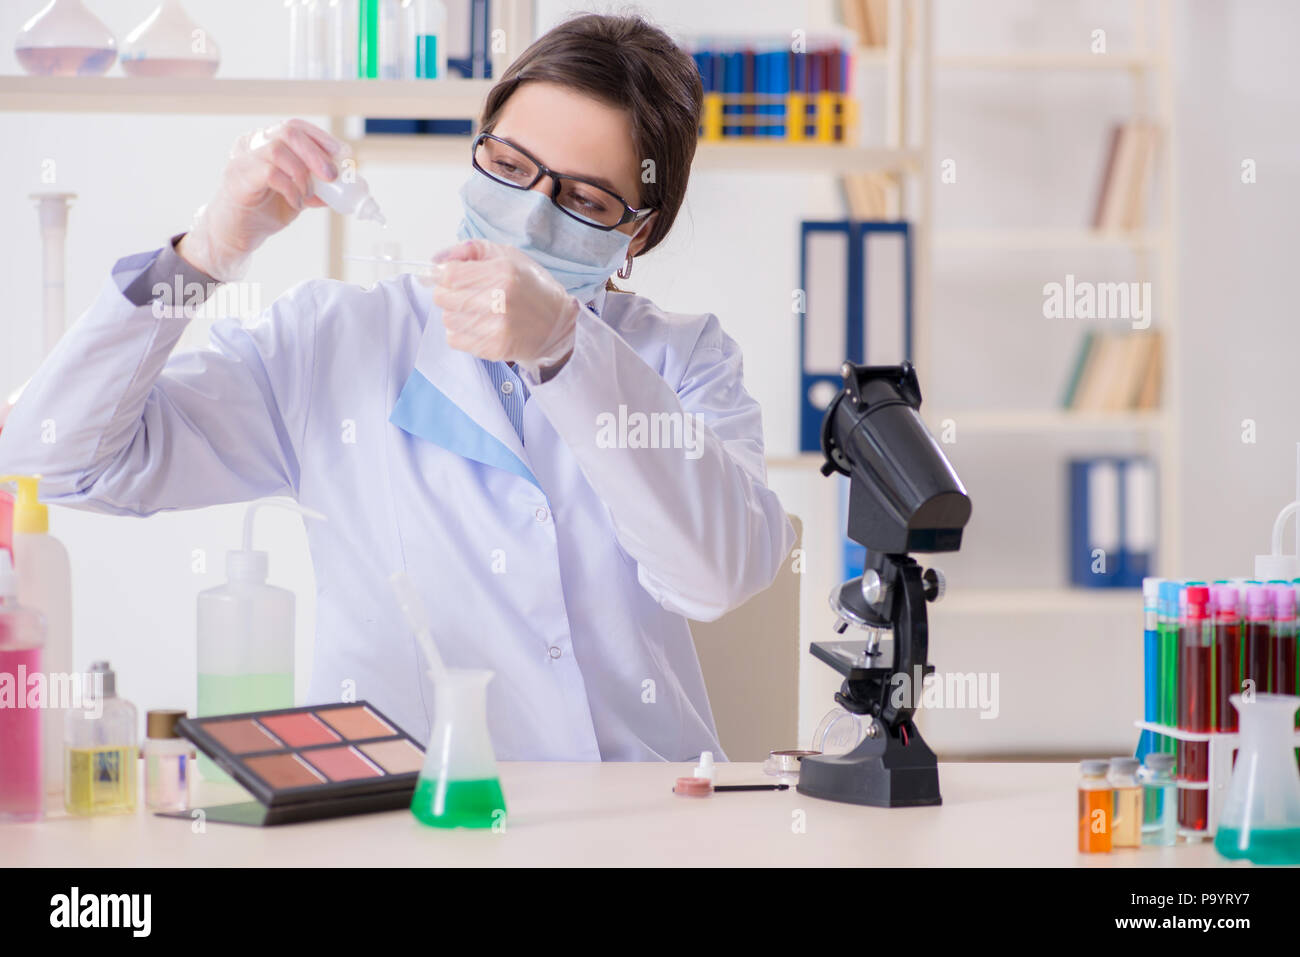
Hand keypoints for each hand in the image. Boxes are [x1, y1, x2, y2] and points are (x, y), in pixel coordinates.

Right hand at [178, 118, 341, 280]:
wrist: (235, 233)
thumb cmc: (263, 211)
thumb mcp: (296, 195)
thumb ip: (315, 186)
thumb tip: (343, 185)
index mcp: (266, 142)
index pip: (295, 126)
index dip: (321, 138)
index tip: (342, 153)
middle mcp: (252, 144)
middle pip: (288, 131)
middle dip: (316, 153)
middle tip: (332, 175)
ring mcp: (243, 158)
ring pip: (279, 150)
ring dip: (303, 173)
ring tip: (308, 193)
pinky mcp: (238, 177)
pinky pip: (270, 173)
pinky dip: (291, 188)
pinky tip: (296, 202)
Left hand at [428, 239, 579, 377]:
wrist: (557, 325)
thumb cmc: (531, 288)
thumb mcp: (507, 256)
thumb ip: (470, 251)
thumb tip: (435, 261)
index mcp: (502, 272)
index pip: (449, 275)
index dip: (443, 276)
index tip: (449, 279)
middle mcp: (499, 299)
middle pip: (443, 297)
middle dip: (449, 294)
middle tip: (466, 295)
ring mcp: (496, 327)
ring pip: (447, 320)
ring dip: (455, 315)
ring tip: (476, 312)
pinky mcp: (494, 348)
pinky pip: (454, 340)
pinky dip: (461, 333)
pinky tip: (479, 327)